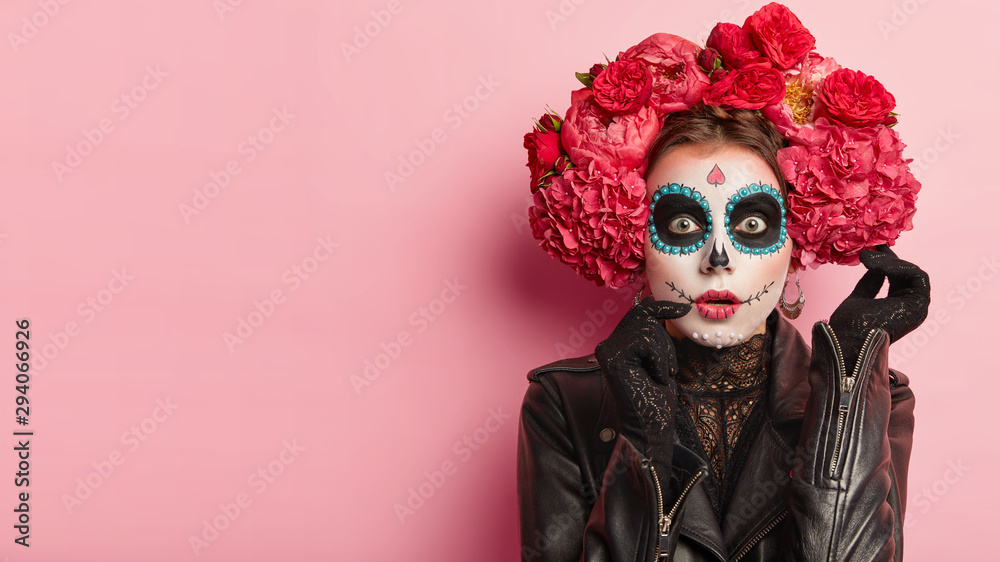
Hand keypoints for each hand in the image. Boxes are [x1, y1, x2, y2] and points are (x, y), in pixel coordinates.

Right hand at [595, 297, 689, 470]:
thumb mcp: (659, 357)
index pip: (638, 313)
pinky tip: (655, 378)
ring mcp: (607, 350)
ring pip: (647, 328)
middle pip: (645, 317)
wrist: (652, 427)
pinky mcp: (612, 357)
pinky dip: (659, 360)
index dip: (661, 306)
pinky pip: (646, 342)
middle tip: (667, 371)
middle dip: (666, 342)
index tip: (683, 308)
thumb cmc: (657, 398)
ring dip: (665, 354)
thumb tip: (650, 302)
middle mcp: (608, 345)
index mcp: (618, 345)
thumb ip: (652, 334)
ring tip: (660, 376)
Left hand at [829, 245, 929, 360]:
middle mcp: (910, 308)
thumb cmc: (848, 325)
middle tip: (871, 248)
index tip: (872, 248)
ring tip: (869, 259)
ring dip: (890, 262)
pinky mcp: (920, 305)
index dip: (886, 261)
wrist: (848, 341)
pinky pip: (918, 276)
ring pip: (912, 272)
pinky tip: (879, 265)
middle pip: (906, 273)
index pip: (897, 277)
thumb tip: (877, 265)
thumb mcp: (859, 297)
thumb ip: (870, 283)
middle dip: (888, 258)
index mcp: (896, 308)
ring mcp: (917, 308)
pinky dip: (899, 267)